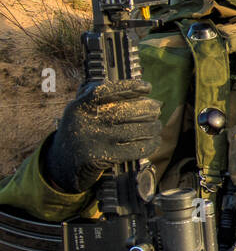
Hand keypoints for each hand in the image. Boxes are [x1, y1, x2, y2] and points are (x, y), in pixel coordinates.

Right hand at [43, 79, 162, 192]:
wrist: (62, 163)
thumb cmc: (81, 131)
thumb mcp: (81, 112)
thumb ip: (98, 98)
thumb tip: (134, 87)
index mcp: (79, 106)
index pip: (105, 91)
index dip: (129, 87)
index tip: (147, 87)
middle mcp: (84, 122)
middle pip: (124, 111)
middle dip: (147, 109)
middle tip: (158, 109)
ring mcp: (92, 141)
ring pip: (133, 130)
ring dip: (152, 127)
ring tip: (157, 125)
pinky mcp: (101, 158)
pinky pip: (134, 149)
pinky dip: (149, 144)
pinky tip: (155, 141)